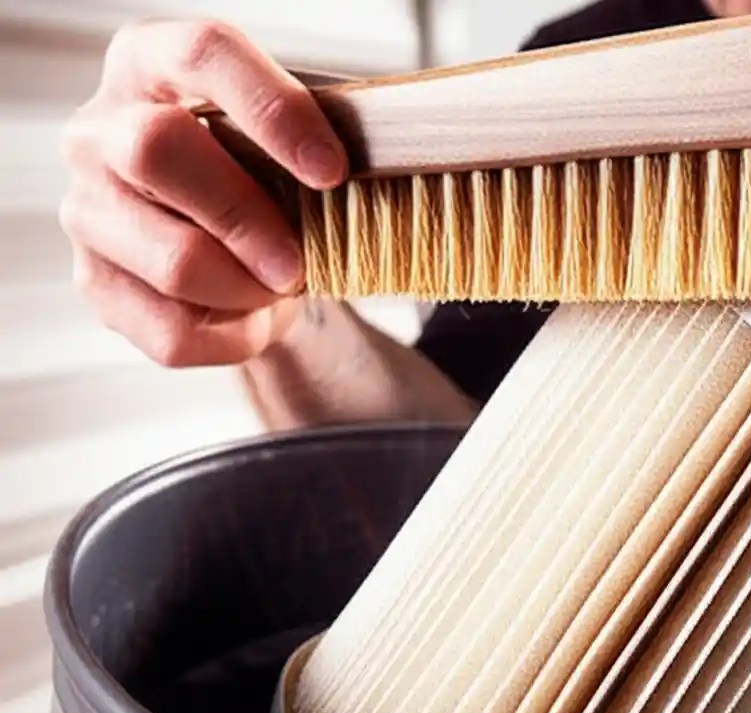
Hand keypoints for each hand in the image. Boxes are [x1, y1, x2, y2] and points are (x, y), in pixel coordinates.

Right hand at [59, 19, 347, 366]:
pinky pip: (171, 331)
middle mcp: (100, 129)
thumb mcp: (295, 138)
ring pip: (173, 259)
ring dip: (250, 287)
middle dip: (248, 216)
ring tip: (284, 284)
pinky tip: (254, 313)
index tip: (333, 169)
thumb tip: (381, 163)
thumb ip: (317, 138)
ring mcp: (86, 209)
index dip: (274, 112)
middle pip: (157, 150)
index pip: (202, 55)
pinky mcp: (95, 283)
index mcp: (151, 63)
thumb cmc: (267, 172)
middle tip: (300, 258)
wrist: (234, 239)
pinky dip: (235, 335)